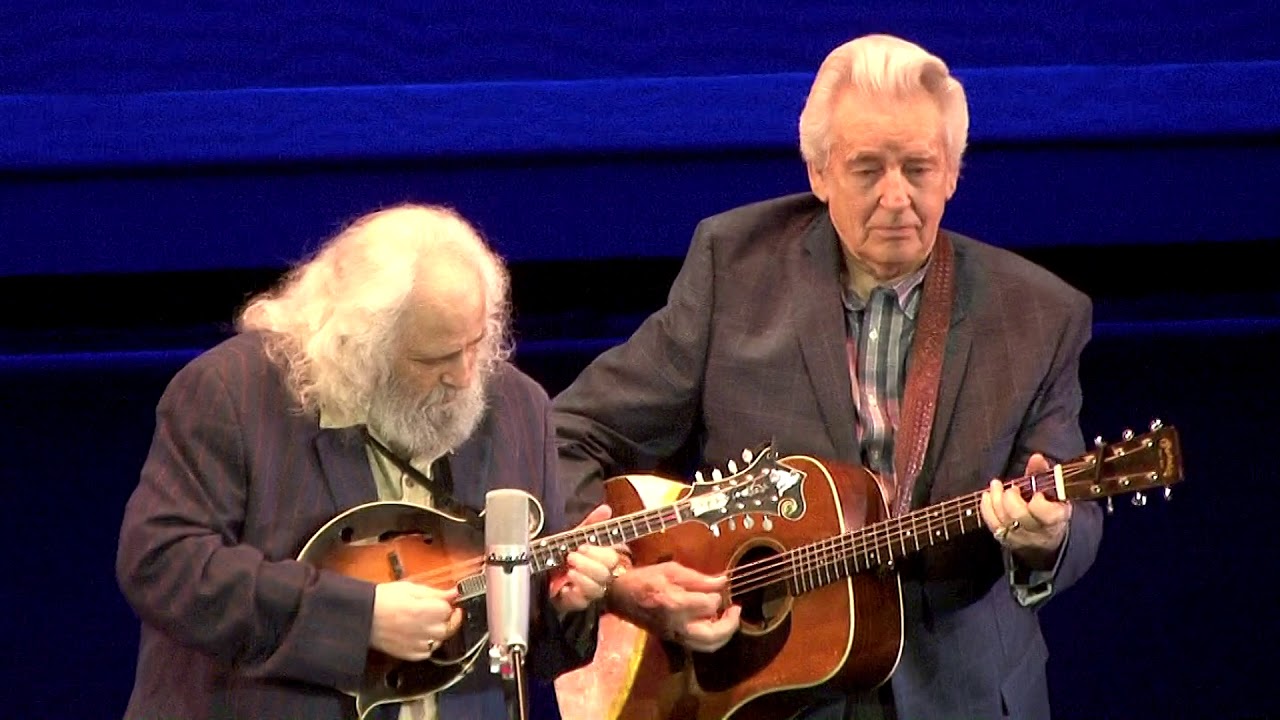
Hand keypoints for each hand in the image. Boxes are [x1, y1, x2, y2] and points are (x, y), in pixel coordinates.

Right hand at [370, 581, 462, 660]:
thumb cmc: (382, 600)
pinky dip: (426, 644)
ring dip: (438, 632)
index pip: (449, 610)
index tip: (446, 600)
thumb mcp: (410, 588)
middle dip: (446, 619)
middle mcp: (424, 630)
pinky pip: (427, 652)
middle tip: (438, 611)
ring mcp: (417, 645)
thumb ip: (435, 593)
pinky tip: (418, 635)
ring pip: (439, 641)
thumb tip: (453, 593)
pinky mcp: (409, 654)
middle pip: (448, 628)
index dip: (448, 604)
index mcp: (426, 611)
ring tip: (425, 622)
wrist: (362, 616)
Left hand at [549, 504, 623, 613]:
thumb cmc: (561, 553)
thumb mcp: (573, 536)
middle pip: (606, 574)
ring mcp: (589, 592)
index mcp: (601, 559)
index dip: (599, 553)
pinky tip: (565, 587)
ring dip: (583, 578)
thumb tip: (606, 509)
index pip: (612, 558)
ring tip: (569, 570)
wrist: (540, 571)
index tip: (582, 546)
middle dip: (589, 564)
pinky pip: (581, 602)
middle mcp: (599, 577)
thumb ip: (591, 524)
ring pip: (597, 589)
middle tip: (572, 557)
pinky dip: (573, 593)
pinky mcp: (578, 603)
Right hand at [607, 561, 740, 652]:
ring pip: (708, 646)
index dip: (717, 594)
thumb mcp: (671, 570)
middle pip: (714, 635)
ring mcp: (674, 635)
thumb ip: (698, 578)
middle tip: (736, 609)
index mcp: (675, 604)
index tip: (717, 585)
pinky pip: (698, 645)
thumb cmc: (644, 579)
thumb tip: (722, 581)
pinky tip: (712, 623)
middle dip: (730, 624)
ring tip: (729, 618)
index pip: (710, 605)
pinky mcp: (673, 639)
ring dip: (724, 634)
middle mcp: (677, 625)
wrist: (620, 596)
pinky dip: (711, 638)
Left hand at [980, 453, 1072, 568]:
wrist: (1047, 538)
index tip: (1037, 493)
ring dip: (996, 499)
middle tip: (1012, 489)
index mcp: (1056, 519)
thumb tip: (1036, 457)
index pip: (1045, 513)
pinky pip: (992, 524)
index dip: (1039, 502)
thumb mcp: (1052, 491)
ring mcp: (1020, 538)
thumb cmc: (1050, 508)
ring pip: (1003, 520)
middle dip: (1011, 498)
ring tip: (996, 485)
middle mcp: (1038, 532)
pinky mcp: (1006, 540)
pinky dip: (986, 508)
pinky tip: (987, 495)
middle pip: (1019, 515)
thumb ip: (1042, 473)